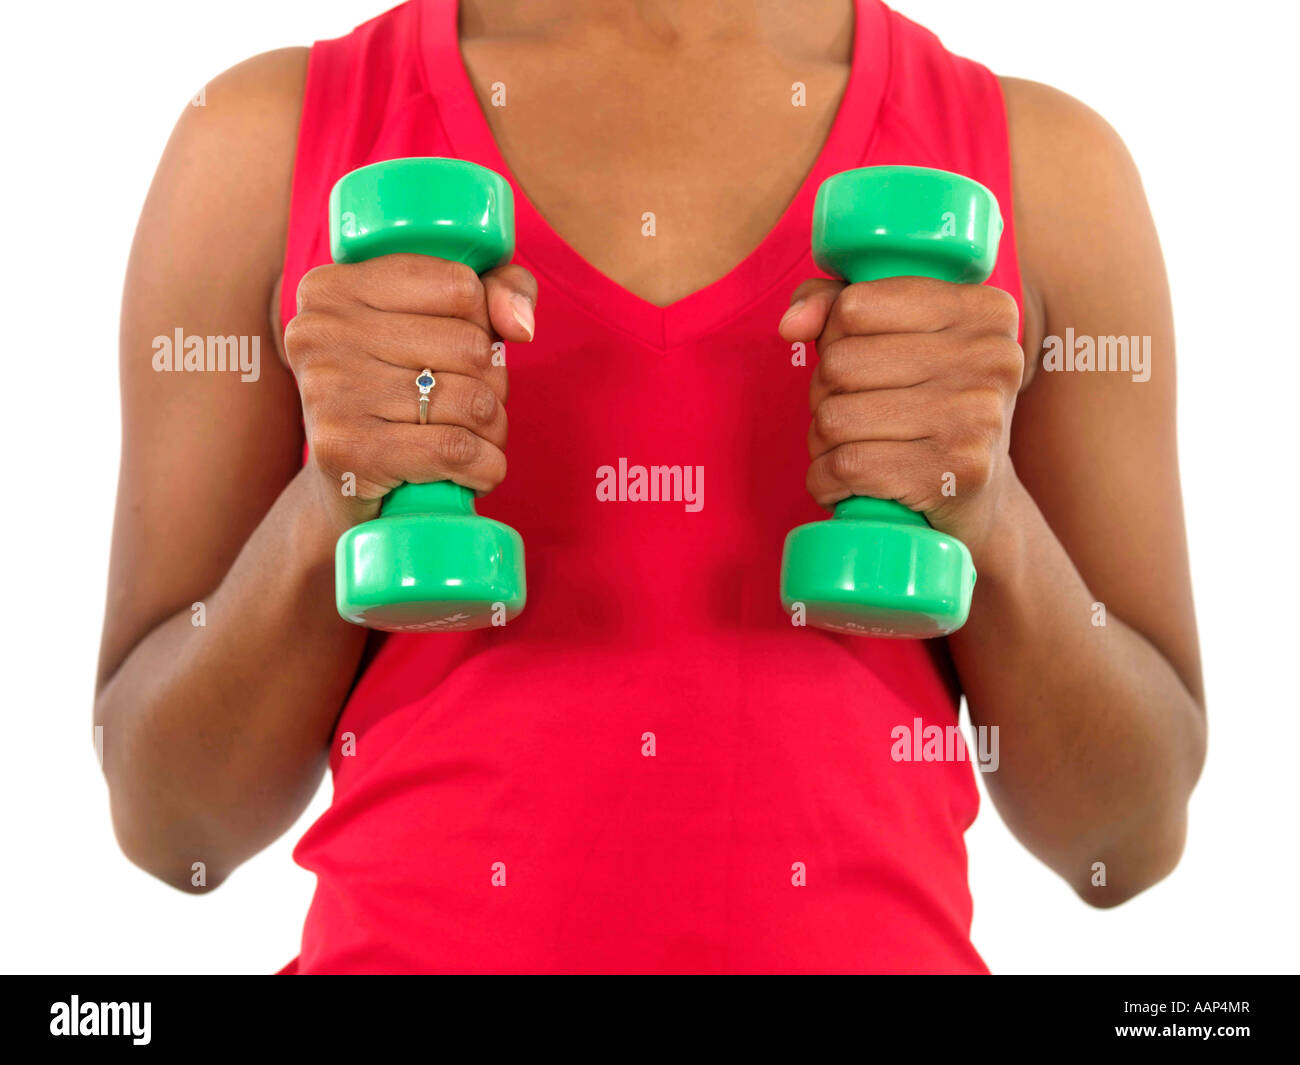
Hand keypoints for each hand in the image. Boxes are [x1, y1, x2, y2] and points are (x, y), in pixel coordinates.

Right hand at [284, 254, 535, 529]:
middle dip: (493, 385)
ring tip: (474, 441)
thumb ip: (498, 290)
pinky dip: (485, 467)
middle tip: (471, 408)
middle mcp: (319, 332)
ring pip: (472, 401)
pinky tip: (475, 473)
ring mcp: (328, 391)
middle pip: (471, 346)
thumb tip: (519, 326)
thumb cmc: (400, 395)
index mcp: (333, 287)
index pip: (460, 287)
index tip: (461, 355)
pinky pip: (456, 450)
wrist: (343, 489)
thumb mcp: (444, 322)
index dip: (485, 328)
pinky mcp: (346, 451)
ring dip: (493, 430)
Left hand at [779, 275, 1022, 556]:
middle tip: (853, 415)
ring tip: (851, 449)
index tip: (862, 363)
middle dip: (825, 396)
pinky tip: (845, 484)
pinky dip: (826, 481)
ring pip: (835, 418)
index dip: (835, 339)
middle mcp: (991, 357)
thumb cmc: (926, 406)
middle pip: (839, 363)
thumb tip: (792, 324)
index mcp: (983, 309)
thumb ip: (837, 305)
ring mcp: (979, 416)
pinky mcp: (957, 473)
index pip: (855, 305)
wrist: (980, 501)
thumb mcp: (897, 339)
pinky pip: (847, 466)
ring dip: (823, 442)